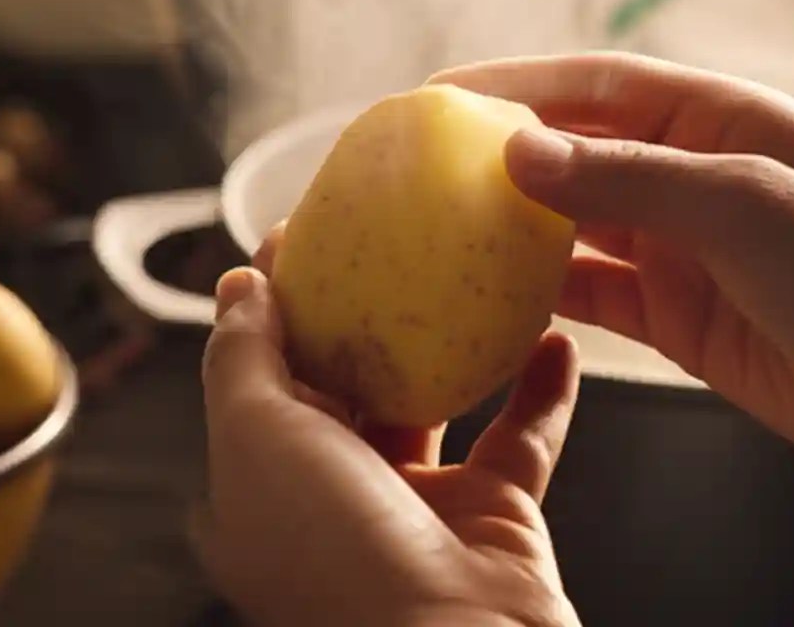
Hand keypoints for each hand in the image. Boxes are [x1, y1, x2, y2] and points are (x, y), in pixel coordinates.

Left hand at [194, 261, 581, 626]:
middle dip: (366, 307)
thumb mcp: (259, 441)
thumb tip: (240, 287)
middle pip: (349, 378)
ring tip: (471, 272)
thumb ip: (243, 360)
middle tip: (389, 234)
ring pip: (437, 400)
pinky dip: (542, 388)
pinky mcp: (495, 511)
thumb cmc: (341, 561)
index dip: (279, 300)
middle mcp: (339, 492)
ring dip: (456, 341)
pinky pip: (523, 434)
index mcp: (268, 483)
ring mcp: (420, 503)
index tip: (302, 231)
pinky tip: (553, 338)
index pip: (264, 372)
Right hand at [428, 52, 793, 553]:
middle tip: (417, 172)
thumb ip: (628, 178)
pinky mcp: (675, 317)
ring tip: (436, 236)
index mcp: (717, 122)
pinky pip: (593, 296)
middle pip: (576, 155)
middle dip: (500, 160)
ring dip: (513, 231)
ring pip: (575, 228)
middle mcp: (691, 177)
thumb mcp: (743, 205)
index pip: (597, 86)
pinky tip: (493, 299)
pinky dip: (545, 296)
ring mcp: (681, 249)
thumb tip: (519, 152)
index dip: (516, 85)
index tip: (438, 96)